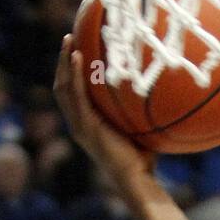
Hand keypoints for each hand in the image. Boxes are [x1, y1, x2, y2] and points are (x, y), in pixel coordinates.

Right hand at [54, 35, 153, 188]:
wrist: (136, 180)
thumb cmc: (143, 160)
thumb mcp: (137, 129)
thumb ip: (137, 112)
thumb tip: (157, 91)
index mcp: (86, 124)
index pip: (71, 94)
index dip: (71, 72)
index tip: (77, 50)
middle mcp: (78, 124)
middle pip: (62, 87)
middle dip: (63, 62)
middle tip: (69, 39)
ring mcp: (79, 126)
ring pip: (64, 88)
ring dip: (65, 63)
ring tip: (69, 41)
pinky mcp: (85, 127)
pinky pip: (77, 95)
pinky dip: (76, 75)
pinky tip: (80, 57)